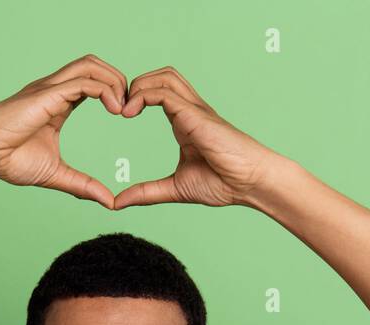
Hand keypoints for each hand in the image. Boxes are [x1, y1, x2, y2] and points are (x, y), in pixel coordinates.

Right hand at [0, 54, 125, 208]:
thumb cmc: (8, 160)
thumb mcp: (56, 175)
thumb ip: (83, 185)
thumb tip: (108, 202)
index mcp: (58, 102)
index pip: (93, 82)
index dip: (114, 92)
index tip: (127, 115)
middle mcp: (54, 89)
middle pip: (94, 65)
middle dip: (119, 80)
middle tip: (131, 108)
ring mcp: (50, 88)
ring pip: (90, 65)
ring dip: (114, 80)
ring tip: (124, 107)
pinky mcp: (46, 94)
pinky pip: (83, 81)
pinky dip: (104, 90)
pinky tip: (114, 109)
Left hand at [113, 66, 280, 208]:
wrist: (251, 183)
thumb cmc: (224, 183)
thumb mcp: (175, 189)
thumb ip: (146, 193)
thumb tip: (118, 203)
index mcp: (185, 123)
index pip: (158, 93)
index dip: (136, 97)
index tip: (119, 116)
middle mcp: (190, 111)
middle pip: (161, 76)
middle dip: (135, 84)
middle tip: (118, 108)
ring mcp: (194, 110)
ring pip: (164, 77)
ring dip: (138, 86)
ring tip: (123, 109)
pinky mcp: (195, 115)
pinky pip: (165, 93)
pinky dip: (143, 96)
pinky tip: (129, 113)